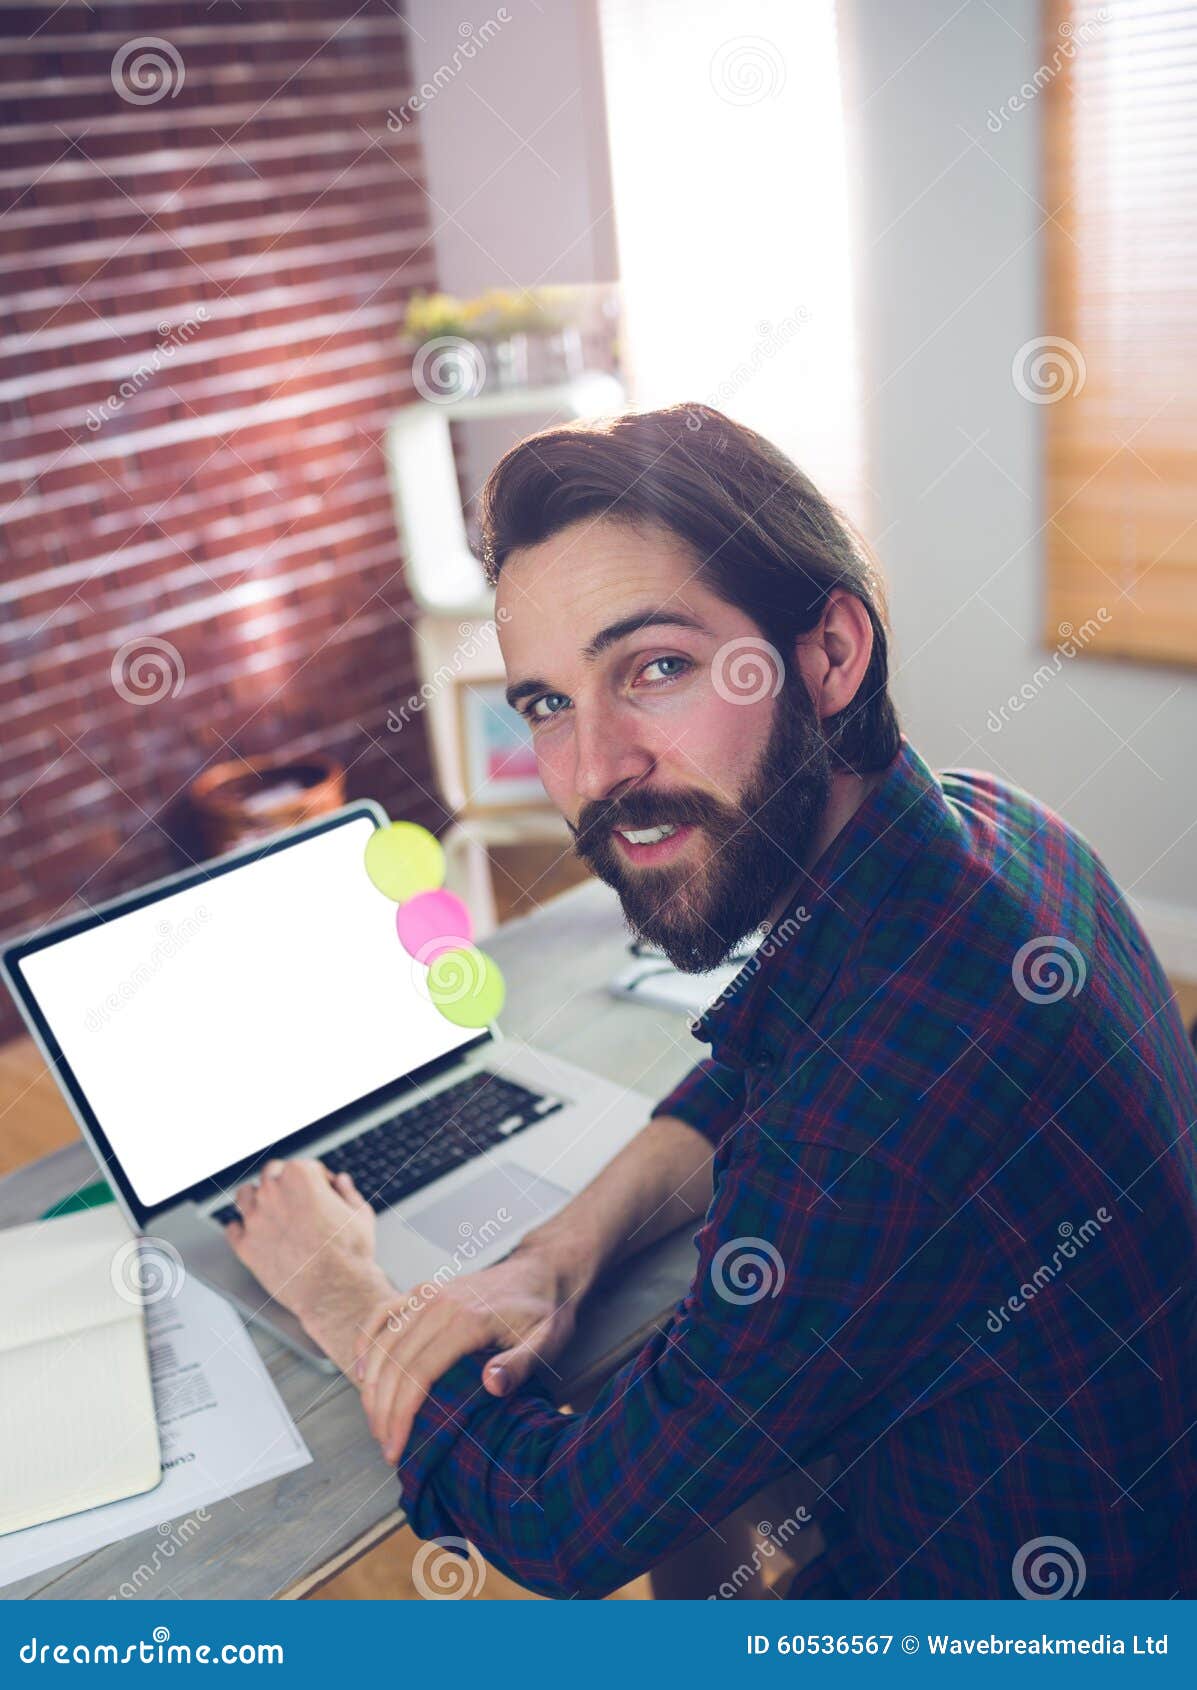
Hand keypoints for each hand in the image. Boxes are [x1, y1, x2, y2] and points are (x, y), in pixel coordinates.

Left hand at [226, 1159, 392, 1372]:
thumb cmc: (351, 1253)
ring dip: (256, 1198)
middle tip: (294, 1197)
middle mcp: (273, 1191)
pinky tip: (250, 1232)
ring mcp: (255, 1218)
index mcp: (301, 1176)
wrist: (335, 1291)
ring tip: (268, 1210)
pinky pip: (233, 1229)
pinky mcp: (245, 1246)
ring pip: (245, 1195)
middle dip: (284, 1182)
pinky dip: (241, 1229)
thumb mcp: (360, 1214)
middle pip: (271, 1174)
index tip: (322, 1190)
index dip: (317, 1179)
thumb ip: (348, 1192)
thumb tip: (341, 1182)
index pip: (304, 1166)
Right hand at [356, 1243, 581, 1463]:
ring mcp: (429, 1294)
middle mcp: (440, 1303)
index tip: (397, 1448)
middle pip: (395, 1363)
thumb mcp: (547, 1343)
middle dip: (383, 1410)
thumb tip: (490, 1385)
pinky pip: (383, 1313)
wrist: (544, 1269)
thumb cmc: (546, 1311)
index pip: (419, 1374)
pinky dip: (366, 1341)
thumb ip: (520, 1366)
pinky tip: (362, 1371)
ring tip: (376, 1422)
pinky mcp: (424, 1291)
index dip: (401, 1415)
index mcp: (467, 1320)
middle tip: (386, 1446)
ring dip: (372, 1385)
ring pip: (383, 1343)